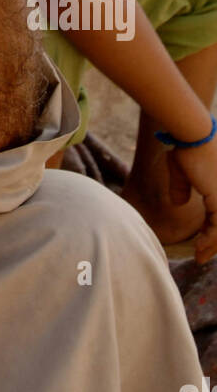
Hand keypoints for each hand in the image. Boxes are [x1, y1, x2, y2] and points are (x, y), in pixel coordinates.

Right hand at [168, 136, 216, 263]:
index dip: (215, 231)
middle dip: (215, 244)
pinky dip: (209, 242)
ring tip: (200, 256)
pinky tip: (199, 249)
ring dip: (212, 247)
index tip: (204, 241)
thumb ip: (182, 187)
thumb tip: (179, 202)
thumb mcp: (182, 170)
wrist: (193, 134)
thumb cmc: (187, 146)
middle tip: (203, 255)